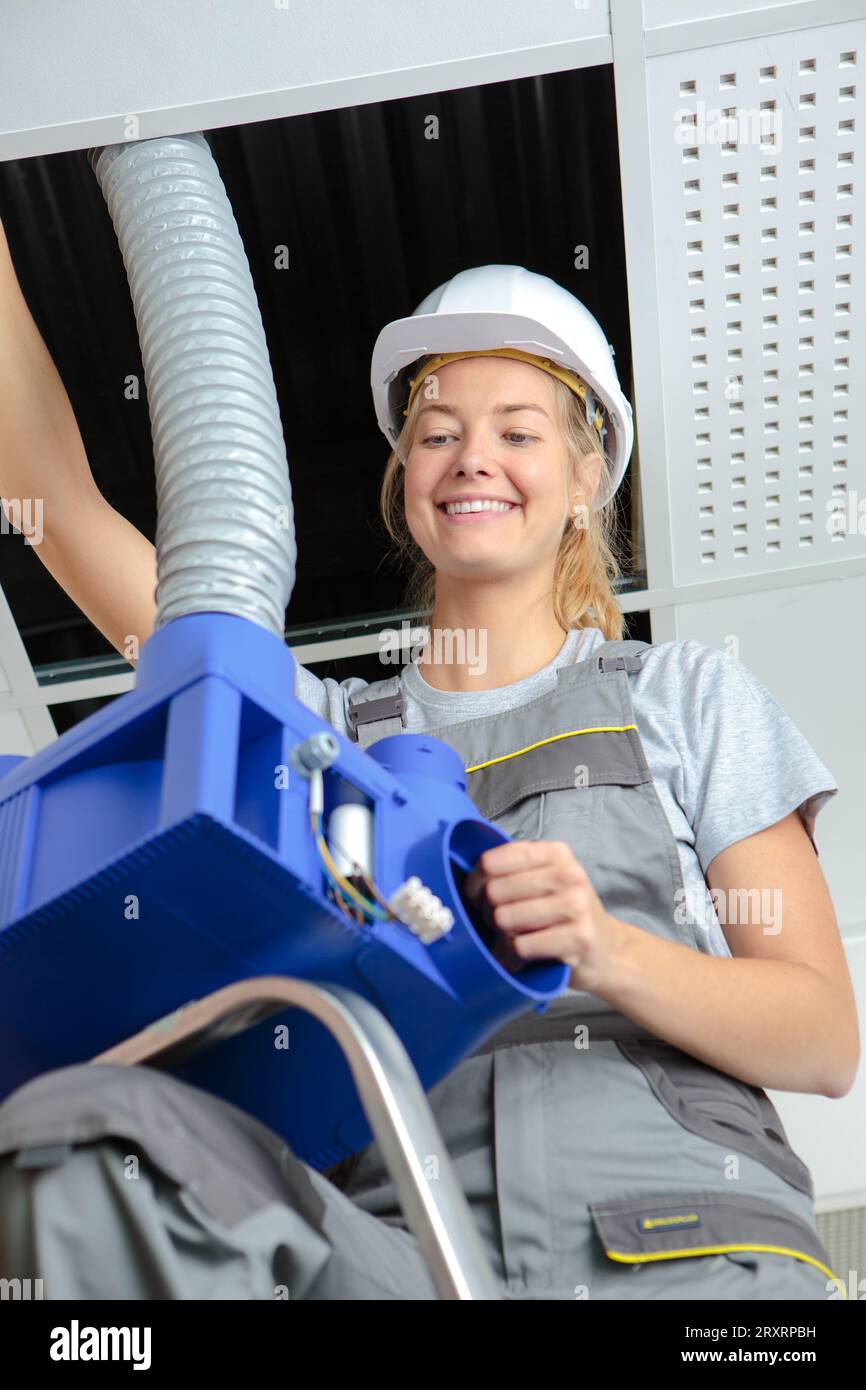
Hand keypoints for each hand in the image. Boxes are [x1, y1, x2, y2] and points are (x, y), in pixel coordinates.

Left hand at [463, 839, 623, 992]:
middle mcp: (568, 874)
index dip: (474, 884)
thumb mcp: (543, 879)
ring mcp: (576, 905)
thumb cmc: (563, 913)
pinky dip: (516, 955)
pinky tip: (529, 953)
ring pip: (505, 919)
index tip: (478, 898)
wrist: (606, 950)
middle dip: (488, 913)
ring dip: (503, 936)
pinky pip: (521, 946)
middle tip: (501, 924)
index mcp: (555, 852)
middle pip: (494, 892)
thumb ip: (511, 870)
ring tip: (516, 938)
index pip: (490, 862)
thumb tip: (464, 878)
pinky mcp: (578, 938)